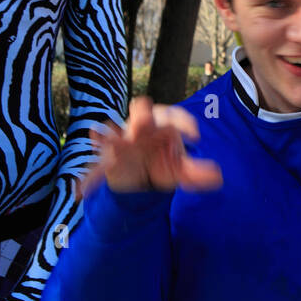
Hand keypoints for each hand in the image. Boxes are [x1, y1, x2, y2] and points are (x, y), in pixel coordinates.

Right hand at [86, 97, 222, 193]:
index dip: (184, 122)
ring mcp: (121, 140)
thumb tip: (217, 177)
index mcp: (162, 124)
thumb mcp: (180, 170)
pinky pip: (96, 163)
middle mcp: (140, 127)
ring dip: (109, 135)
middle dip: (142, 116)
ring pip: (113, 131)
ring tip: (103, 138)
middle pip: (141, 112)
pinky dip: (90, 174)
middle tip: (145, 124)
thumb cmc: (163, 161)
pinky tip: (82, 188)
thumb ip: (196, 172)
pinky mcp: (107, 157)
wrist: (140, 173)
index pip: (173, 116)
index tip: (194, 136)